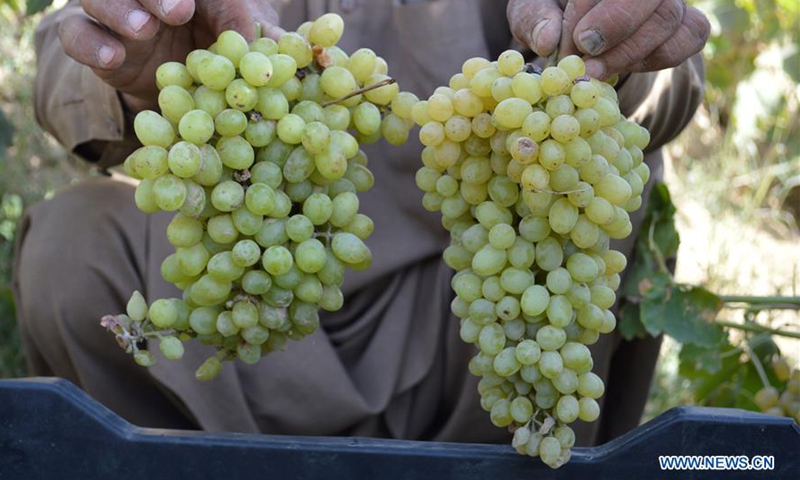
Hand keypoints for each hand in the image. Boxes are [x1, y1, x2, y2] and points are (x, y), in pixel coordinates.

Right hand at [58, 0, 283, 112]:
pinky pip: (76, 36)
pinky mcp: (95, 46)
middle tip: (175, 11)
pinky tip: (113, 58)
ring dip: (119, 11)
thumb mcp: (242, 40)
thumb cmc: (222, 49)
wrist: (187, 89)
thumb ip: (253, 35)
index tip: (193, 5)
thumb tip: (275, 51)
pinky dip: (90, 44)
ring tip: (142, 30)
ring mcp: (116, 16)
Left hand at [507, 0, 709, 79]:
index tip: (575, 42)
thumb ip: (533, 19)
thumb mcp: (529, 12)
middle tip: (589, 61)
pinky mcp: (684, 23)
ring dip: (631, 53)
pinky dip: (658, 59)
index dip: (597, 12)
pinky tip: (625, 67)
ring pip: (671, 18)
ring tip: (597, 73)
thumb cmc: (547, 13)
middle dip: (619, 27)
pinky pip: (690, 37)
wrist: (570, 32)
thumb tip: (547, 40)